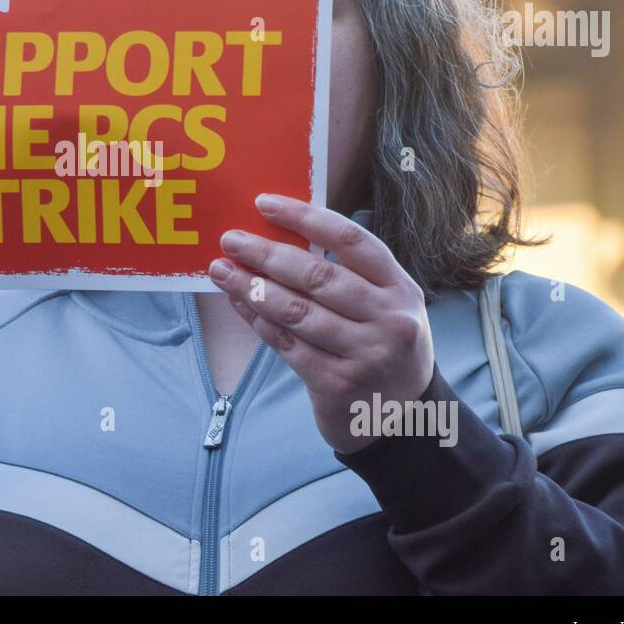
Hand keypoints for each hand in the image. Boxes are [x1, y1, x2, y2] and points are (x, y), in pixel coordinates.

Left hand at [207, 193, 433, 453]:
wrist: (402, 419)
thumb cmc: (382, 345)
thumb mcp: (386, 305)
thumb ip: (349, 275)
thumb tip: (281, 235)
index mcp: (400, 288)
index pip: (352, 240)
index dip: (306, 218)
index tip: (264, 204)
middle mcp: (388, 319)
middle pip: (318, 276)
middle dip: (266, 254)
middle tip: (230, 239)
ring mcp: (365, 354)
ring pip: (296, 311)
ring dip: (251, 287)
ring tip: (221, 270)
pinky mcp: (337, 384)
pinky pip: (286, 344)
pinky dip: (257, 320)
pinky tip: (237, 303)